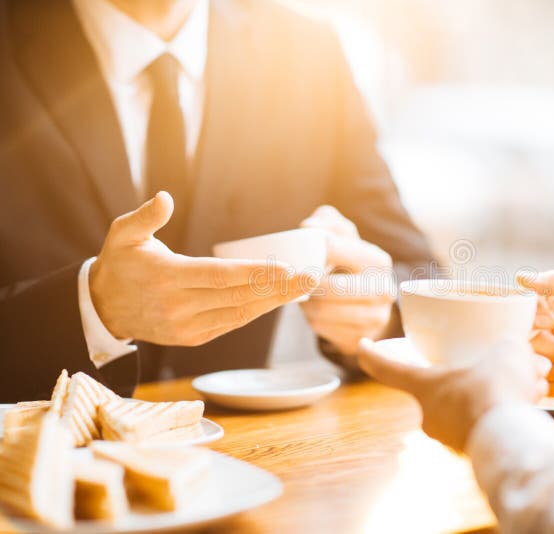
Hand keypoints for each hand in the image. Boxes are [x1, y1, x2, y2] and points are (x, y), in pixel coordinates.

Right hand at [90, 192, 318, 345]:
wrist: (103, 308)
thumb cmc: (120, 264)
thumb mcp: (122, 234)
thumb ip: (145, 217)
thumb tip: (165, 198)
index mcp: (166, 278)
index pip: (220, 276)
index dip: (256, 274)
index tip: (287, 269)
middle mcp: (178, 307)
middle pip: (238, 297)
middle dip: (278, 288)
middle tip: (311, 278)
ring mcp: (186, 327)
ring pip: (239, 314)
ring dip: (274, 302)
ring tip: (302, 288)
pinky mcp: (192, 339)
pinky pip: (232, 324)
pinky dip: (256, 311)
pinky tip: (278, 299)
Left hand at [300, 206, 394, 358]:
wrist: (367, 302)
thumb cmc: (348, 263)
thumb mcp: (342, 235)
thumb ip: (326, 221)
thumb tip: (309, 228)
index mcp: (378, 261)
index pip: (333, 248)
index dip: (310, 249)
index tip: (303, 253)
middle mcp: (383, 290)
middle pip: (327, 288)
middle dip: (307, 283)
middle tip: (298, 278)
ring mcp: (374, 318)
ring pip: (321, 311)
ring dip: (306, 302)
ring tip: (306, 293)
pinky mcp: (360, 338)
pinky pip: (321, 329)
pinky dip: (311, 318)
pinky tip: (316, 309)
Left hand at [358, 339, 550, 451]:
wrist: (514, 440)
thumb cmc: (497, 391)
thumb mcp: (507, 352)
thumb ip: (507, 348)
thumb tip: (516, 352)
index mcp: (426, 386)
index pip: (390, 368)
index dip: (374, 355)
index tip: (361, 346)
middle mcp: (432, 415)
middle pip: (452, 387)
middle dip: (483, 376)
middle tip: (509, 368)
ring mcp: (453, 438)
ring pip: (477, 406)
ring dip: (502, 395)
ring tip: (532, 386)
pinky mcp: (475, 453)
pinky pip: (491, 425)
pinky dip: (510, 414)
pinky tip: (531, 406)